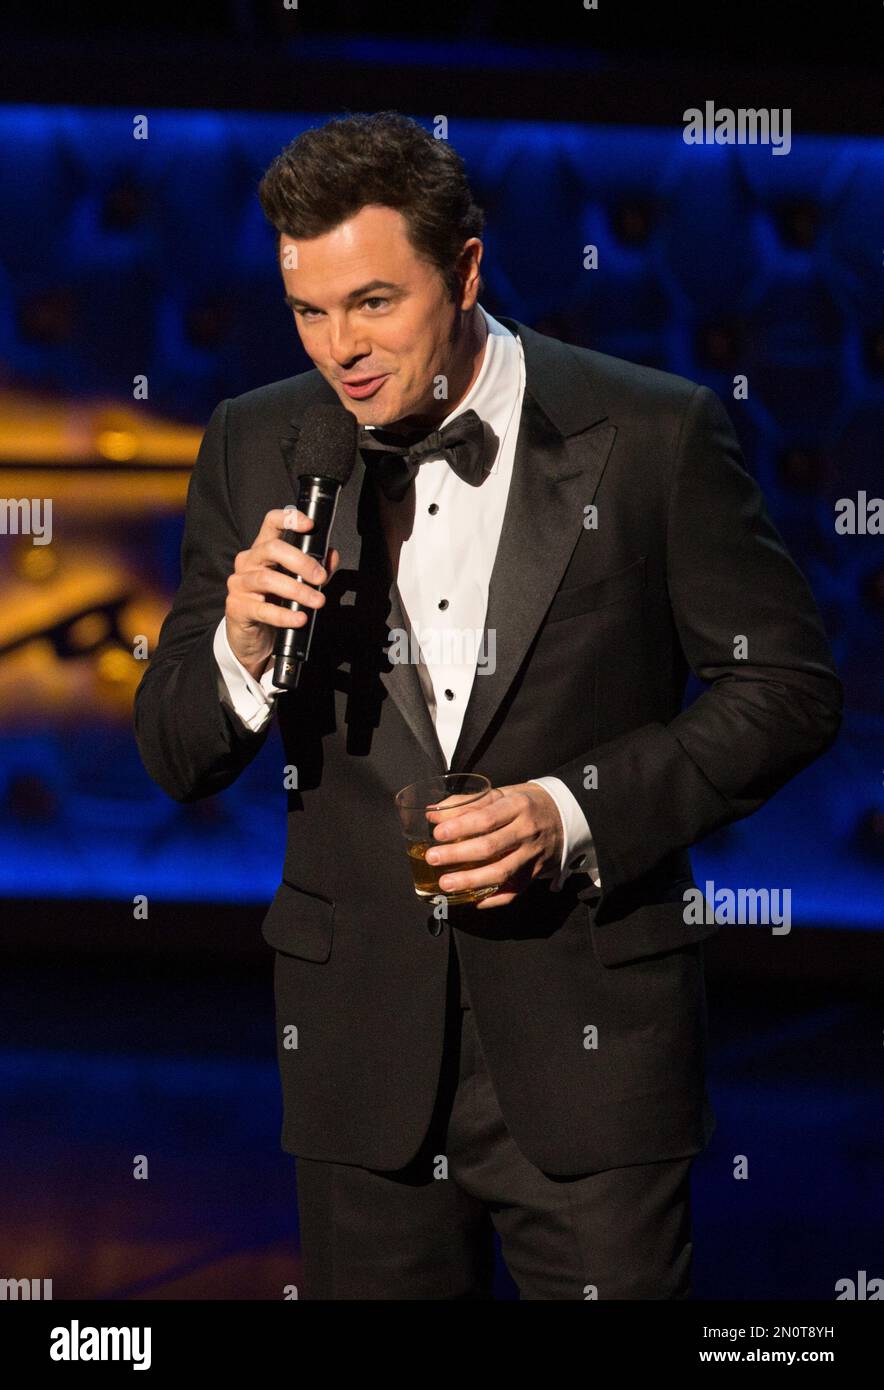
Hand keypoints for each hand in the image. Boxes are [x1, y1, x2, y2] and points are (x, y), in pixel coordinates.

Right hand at [225, 507, 339, 678]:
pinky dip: (285, 615)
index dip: (288, 519)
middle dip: (301, 562)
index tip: (309, 526)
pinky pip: (263, 609)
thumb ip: (315, 568)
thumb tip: (332, 557)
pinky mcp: (237, 607)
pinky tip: (300, 618)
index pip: (270, 522)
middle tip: (321, 577)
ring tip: (317, 601)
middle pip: (271, 549)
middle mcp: (248, 562)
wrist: (253, 636)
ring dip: (297, 590)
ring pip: (267, 579)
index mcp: (262, 549)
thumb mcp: (297, 582)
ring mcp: (240, 583)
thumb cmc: (274, 602)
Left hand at [425, 783, 563, 909]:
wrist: (565, 816)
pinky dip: (493, 899)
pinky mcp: (534, 874)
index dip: (460, 827)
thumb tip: (433, 814)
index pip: (486, 819)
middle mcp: (527, 832)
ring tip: (446, 884)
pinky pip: (514, 892)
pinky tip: (472, 900)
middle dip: (457, 855)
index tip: (437, 834)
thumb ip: (467, 803)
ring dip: (471, 881)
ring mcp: (532, 855)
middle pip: (490, 847)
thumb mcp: (502, 794)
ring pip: (501, 873)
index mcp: (518, 807)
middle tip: (432, 858)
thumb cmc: (526, 803)